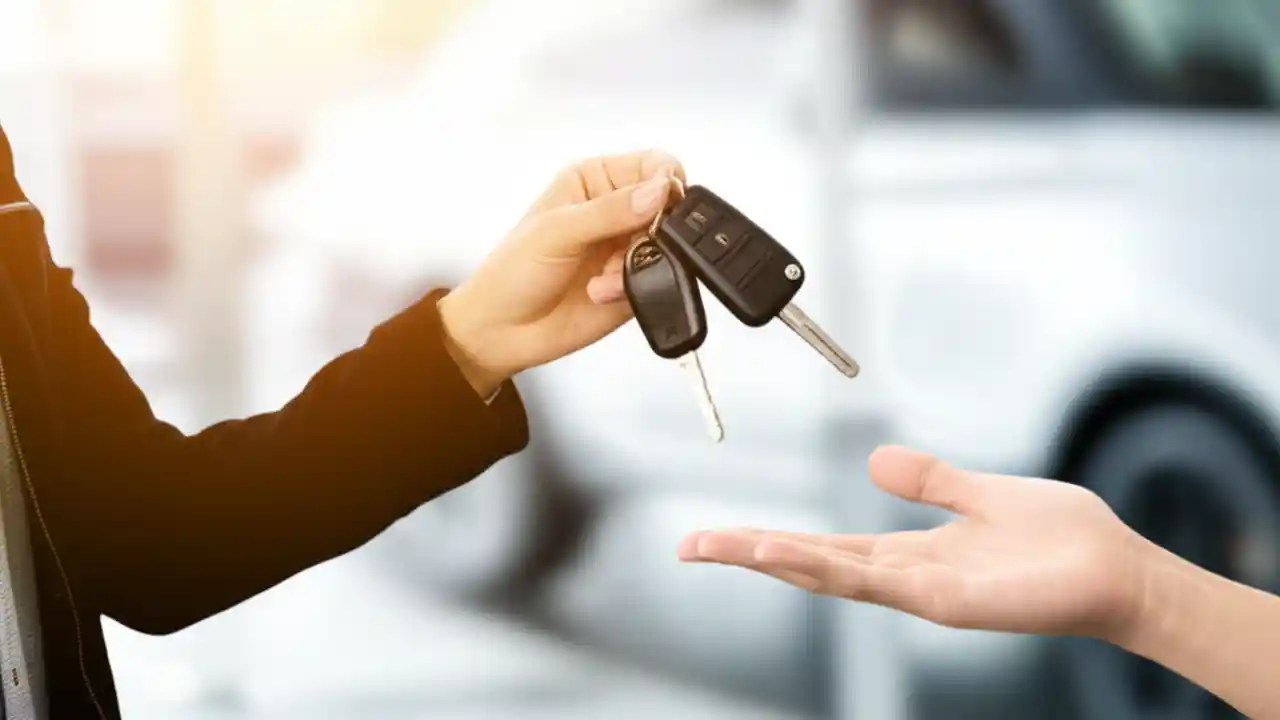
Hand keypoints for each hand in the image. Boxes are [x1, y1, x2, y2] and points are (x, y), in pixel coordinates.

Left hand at [437, 151, 684, 396]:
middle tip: (625, 249)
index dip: (665, 181)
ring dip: (638, 265)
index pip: (652, 164)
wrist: (501, 331)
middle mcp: (616, 211)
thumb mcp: (556, 230)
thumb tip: (659, 191)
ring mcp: (628, 249)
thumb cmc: (513, 272)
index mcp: (595, 180)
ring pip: (669, 247)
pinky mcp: (635, 284)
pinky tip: (601, 293)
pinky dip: (636, 288)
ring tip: (601, 281)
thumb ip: (609, 211)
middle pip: (669, 207)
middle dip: (654, 232)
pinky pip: (661, 280)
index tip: (661, 204)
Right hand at [680, 445, 1151, 642]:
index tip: (722, 536)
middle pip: (809, 566)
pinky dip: (824, 568)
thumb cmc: (1062, 537)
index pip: (824, 549)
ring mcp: (921, 592)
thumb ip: (930, 480)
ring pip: (829, 575)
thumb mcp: (981, 493)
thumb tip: (872, 460)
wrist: (1119, 568)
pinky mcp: (945, 598)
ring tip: (722, 546)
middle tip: (687, 545)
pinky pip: (873, 580)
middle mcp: (906, 577)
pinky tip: (788, 555)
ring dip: (773, 559)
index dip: (770, 542)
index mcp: (911, 552)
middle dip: (747, 555)